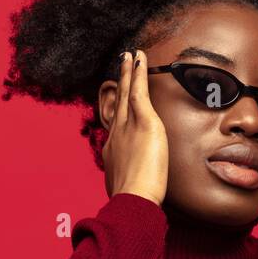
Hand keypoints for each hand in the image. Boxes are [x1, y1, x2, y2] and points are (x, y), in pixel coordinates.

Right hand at [101, 48, 168, 205]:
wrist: (133, 200)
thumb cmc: (133, 203)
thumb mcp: (126, 192)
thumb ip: (131, 185)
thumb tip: (136, 194)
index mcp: (114, 151)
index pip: (117, 126)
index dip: (119, 111)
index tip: (118, 102)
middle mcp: (117, 135)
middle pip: (118, 103)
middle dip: (120, 85)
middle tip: (120, 66)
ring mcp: (128, 127)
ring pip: (127, 93)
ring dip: (128, 72)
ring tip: (129, 55)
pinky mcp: (143, 122)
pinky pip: (139, 91)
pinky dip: (137, 73)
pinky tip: (138, 58)